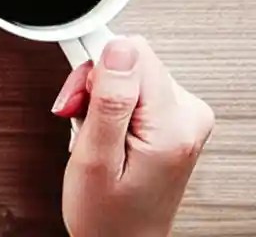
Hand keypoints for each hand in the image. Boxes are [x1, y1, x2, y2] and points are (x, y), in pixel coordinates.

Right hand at [52, 36, 214, 236]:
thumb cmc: (106, 215)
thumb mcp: (95, 159)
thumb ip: (110, 101)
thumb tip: (120, 49)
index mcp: (172, 127)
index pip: (133, 54)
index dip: (94, 69)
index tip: (77, 93)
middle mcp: (188, 117)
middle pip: (131, 61)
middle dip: (93, 84)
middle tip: (76, 116)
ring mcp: (184, 118)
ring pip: (130, 73)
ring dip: (99, 95)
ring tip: (88, 129)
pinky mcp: (174, 120)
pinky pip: (136, 88)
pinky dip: (111, 103)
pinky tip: (102, 129)